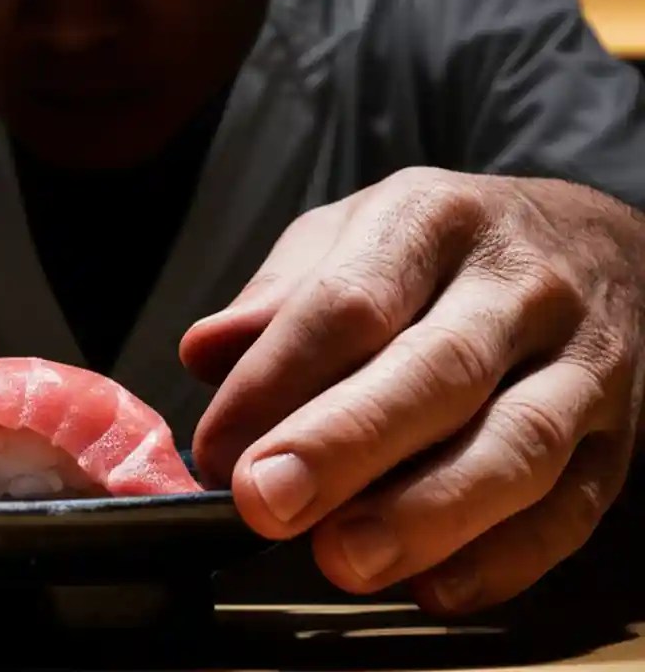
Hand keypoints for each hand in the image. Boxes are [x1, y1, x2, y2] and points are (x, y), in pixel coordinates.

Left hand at [179, 167, 644, 614]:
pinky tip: (433, 587)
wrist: (594, 245)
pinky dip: (505, 559)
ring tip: (344, 560)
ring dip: (427, 512)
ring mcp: (583, 362)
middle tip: (268, 504)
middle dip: (346, 443)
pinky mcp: (621, 438)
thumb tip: (205, 354)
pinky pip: (574, 508)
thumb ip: (278, 296)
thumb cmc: (439, 252)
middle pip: (436, 369)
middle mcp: (518, 286)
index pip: (350, 302)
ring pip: (517, 444)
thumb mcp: (349, 236)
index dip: (276, 379)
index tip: (219, 449)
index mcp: (433, 221)